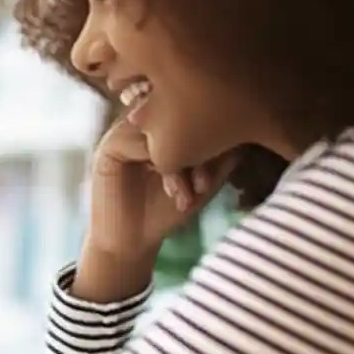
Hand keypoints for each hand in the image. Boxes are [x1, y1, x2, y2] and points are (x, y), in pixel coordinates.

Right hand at [74, 118, 240, 301]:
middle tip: (205, 185)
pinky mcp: (108, 147)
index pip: (195, 110)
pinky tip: (171, 191)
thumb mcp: (205, 179)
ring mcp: (125, 131)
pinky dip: (161, 164)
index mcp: (165, 124)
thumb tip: (245, 127)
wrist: (133, 242)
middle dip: (201, 147)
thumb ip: (223, 153)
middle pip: (179, 113)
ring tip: (193, 191)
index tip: (216, 179)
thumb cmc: (169, 209)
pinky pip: (137, 140)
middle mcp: (144, 122)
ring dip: (182, 159)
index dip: (215, 137)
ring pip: (161, 127)